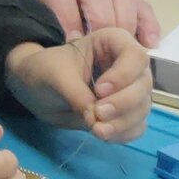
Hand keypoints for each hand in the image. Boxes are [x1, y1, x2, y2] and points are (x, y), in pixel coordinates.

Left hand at [3, 0, 160, 45]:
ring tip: (126, 52)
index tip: (71, 42)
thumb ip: (20, 7)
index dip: (66, 16)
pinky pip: (142, 4)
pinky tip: (149, 44)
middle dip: (100, 23)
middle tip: (102, 52)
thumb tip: (18, 33)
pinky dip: (149, 24)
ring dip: (126, 25)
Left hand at [6, 30, 152, 142]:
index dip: (124, 75)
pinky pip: (137, 126)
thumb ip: (76, 94)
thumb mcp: (55, 75)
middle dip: (123, 103)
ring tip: (97, 131)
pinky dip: (124, 134)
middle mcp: (128, 66)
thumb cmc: (45, 69)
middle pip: (143, 85)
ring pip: (143, 108)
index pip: (136, 56)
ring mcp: (129, 91)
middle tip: (98, 114)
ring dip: (123, 123)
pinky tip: (104, 135)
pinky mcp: (125, 113)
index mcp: (112, 43)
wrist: (35, 88)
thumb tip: (97, 120)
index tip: (100, 90)